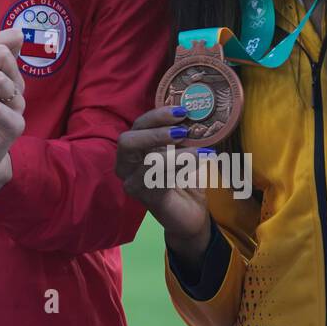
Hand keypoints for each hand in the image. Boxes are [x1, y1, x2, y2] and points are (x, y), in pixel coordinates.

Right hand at [115, 106, 211, 265]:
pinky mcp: (147, 198)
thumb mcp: (183, 151)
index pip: (138, 126)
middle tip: (182, 130)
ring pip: (147, 161)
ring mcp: (133, 183)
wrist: (191, 214)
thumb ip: (184, 135)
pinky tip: (199, 159)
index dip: (157, 116)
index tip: (182, 111)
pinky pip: (160, 179)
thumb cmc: (184, 179)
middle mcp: (126, 165)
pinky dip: (181, 166)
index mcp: (134, 149)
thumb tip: (198, 113)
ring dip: (175, 153)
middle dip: (155, 133)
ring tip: (199, 149)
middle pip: (128, 141)